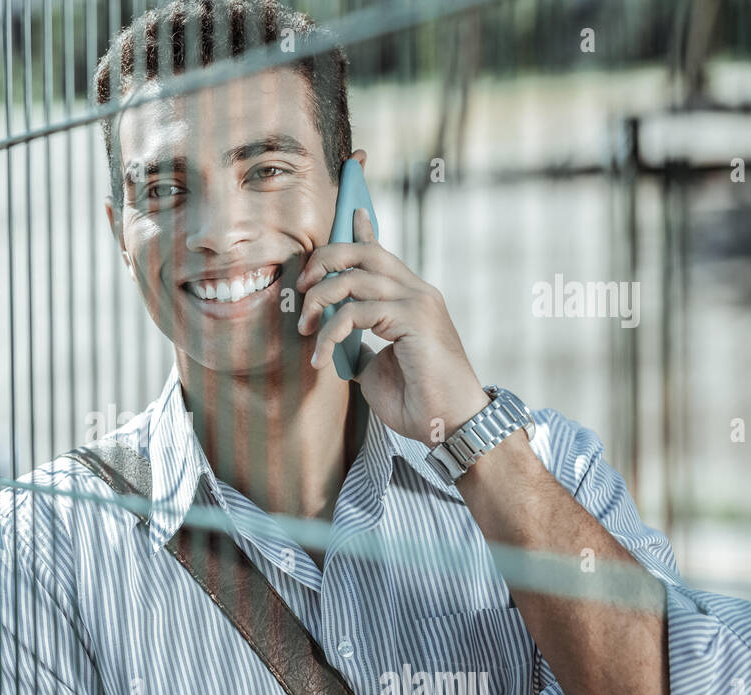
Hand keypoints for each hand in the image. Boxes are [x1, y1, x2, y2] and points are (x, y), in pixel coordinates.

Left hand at [295, 207, 489, 444]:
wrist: (449, 425)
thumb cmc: (417, 401)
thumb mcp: (376, 367)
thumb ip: (359, 345)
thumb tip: (334, 342)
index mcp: (411, 299)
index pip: (382, 252)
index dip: (363, 230)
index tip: (350, 212)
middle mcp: (417, 292)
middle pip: (363, 252)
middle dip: (323, 262)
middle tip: (301, 291)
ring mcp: (417, 302)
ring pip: (352, 279)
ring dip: (319, 303)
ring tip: (306, 332)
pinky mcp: (413, 319)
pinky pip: (355, 312)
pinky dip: (330, 334)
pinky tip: (321, 358)